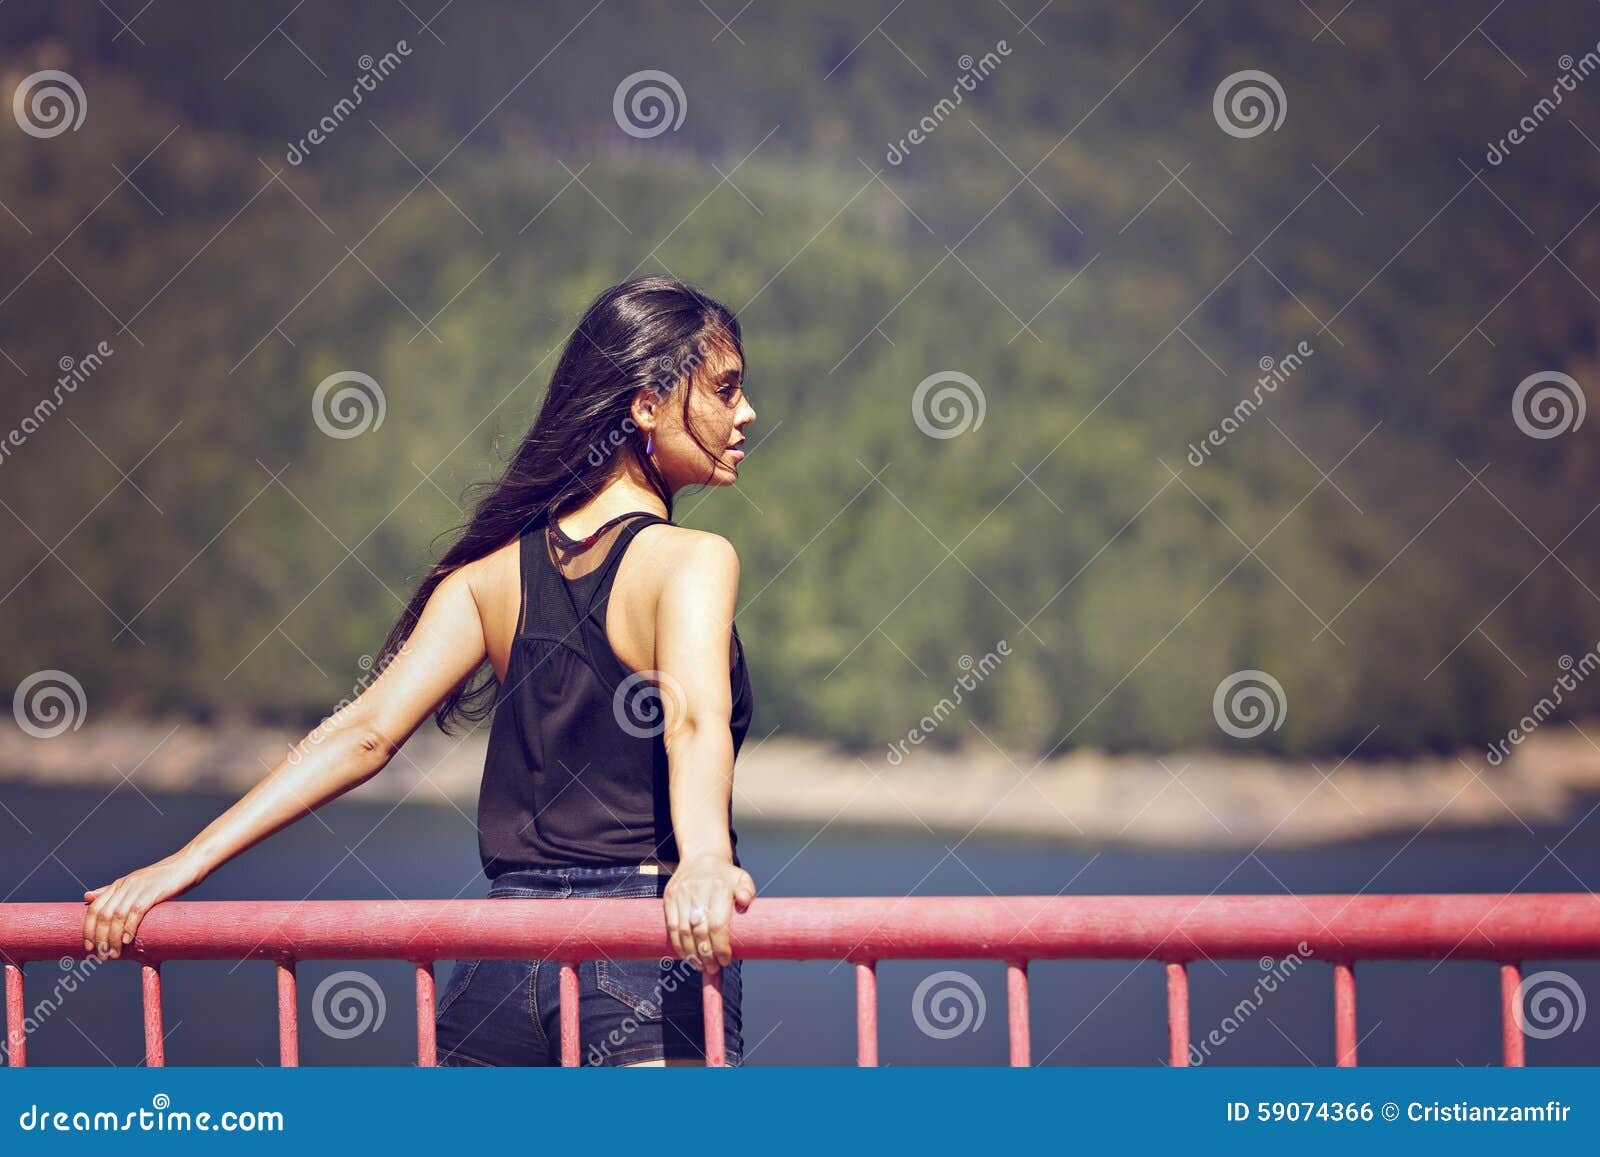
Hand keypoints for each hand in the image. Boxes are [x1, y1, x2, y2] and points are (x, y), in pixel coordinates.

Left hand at [82, 852, 205, 959]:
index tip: (89, 947)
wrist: (189, 863)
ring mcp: (138, 888)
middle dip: (99, 938)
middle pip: (103, 915)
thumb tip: (87, 896)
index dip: (88, 930)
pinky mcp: (153, 892)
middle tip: (102, 955)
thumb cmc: (164, 877)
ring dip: (112, 938)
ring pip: (117, 916)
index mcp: (118, 885)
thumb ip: (112, 891)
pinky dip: (129, 928)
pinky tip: (127, 940)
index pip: (94, 909)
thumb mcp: (135, 883)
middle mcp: (125, 886)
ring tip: (114, 953)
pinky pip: (135, 912)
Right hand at [662, 853, 755, 972]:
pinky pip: (672, 926)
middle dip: (707, 955)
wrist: (701, 856)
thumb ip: (747, 890)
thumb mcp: (742, 878)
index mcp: (719, 887)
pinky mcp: (669, 897)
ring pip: (684, 931)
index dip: (720, 946)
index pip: (718, 925)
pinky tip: (685, 955)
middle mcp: (698, 891)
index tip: (725, 960)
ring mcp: (681, 894)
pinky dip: (677, 944)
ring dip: (691, 953)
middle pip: (700, 931)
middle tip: (713, 968)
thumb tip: (746, 902)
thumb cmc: (725, 875)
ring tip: (700, 966)